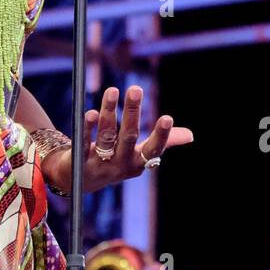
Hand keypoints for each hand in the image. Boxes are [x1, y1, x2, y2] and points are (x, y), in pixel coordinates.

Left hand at [43, 85, 193, 194]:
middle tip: (136, 89)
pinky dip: (88, 128)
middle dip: (132, 113)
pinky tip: (90, 113)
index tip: (168, 117)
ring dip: (108, 113)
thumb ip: (162, 143)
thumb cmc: (115, 161)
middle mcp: (121, 165)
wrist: (79, 181)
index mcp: (138, 163)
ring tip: (112, 90)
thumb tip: (190, 135)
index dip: (161, 136)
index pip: (153, 150)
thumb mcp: (138, 155)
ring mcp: (100, 164)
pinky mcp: (79, 160)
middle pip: (128, 137)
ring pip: (106, 136)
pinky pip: (84, 142)